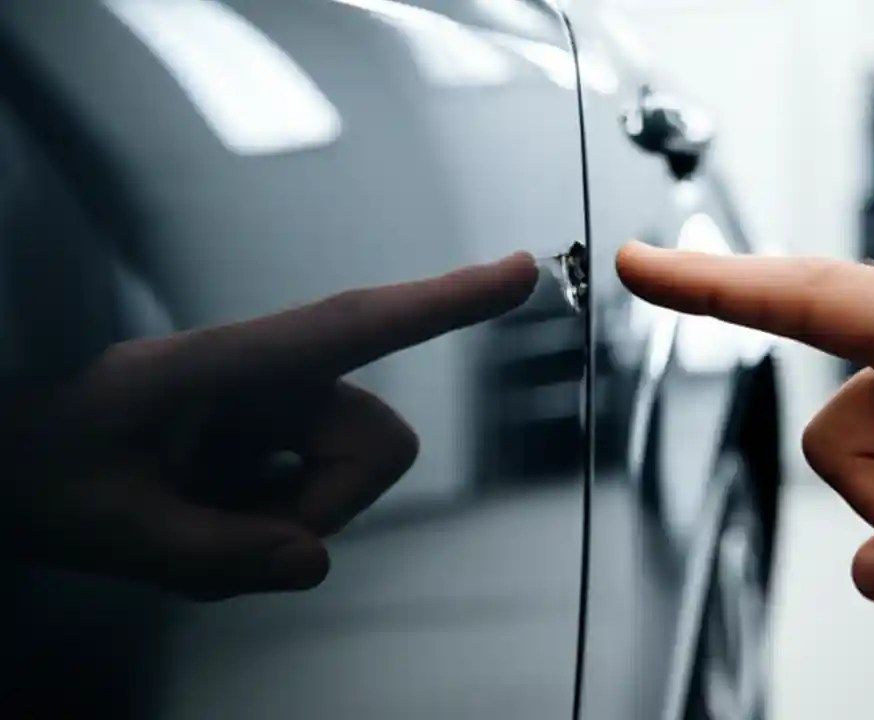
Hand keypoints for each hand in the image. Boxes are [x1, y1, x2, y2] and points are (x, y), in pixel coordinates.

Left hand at [0, 253, 536, 599]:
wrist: (8, 457)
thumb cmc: (37, 465)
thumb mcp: (110, 529)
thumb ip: (213, 554)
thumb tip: (314, 562)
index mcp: (227, 364)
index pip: (356, 324)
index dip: (444, 302)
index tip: (521, 271)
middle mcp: (268, 379)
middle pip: (376, 445)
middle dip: (327, 507)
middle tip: (231, 540)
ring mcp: (274, 412)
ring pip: (349, 481)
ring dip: (286, 525)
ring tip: (192, 529)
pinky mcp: (272, 445)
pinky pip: (314, 502)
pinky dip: (267, 532)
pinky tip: (198, 525)